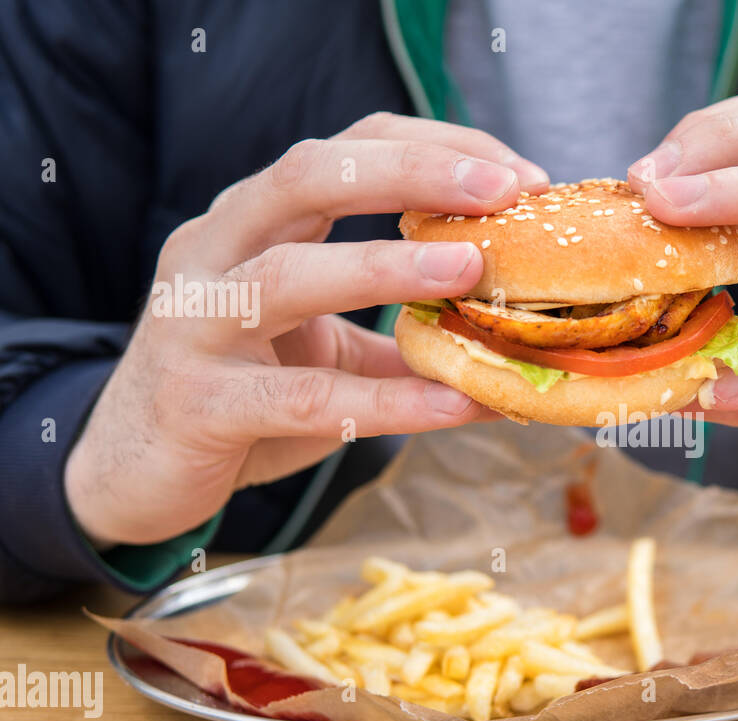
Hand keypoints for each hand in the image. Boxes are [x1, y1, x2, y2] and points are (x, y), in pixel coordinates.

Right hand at [67, 113, 548, 546]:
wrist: (134, 470)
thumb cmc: (242, 393)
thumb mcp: (326, 348)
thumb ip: (403, 336)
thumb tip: (515, 346)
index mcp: (251, 222)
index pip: (344, 150)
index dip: (434, 149)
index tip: (519, 175)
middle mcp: (215, 251)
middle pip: (309, 176)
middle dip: (413, 172)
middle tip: (504, 190)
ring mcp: (196, 323)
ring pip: (289, 275)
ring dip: (388, 267)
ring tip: (471, 268)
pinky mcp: (199, 403)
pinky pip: (304, 397)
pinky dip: (386, 400)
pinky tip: (454, 405)